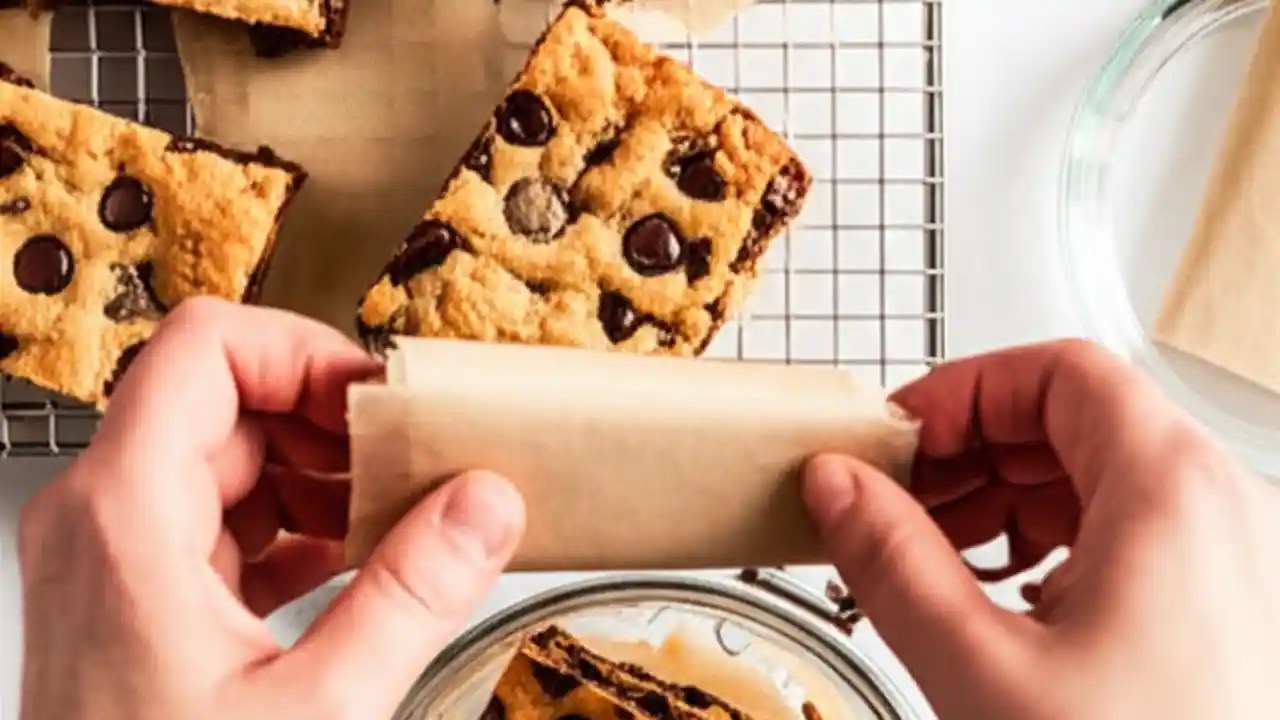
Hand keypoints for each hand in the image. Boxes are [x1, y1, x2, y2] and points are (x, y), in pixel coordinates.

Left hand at [18, 299, 526, 719]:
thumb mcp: (318, 709)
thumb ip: (413, 595)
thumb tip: (484, 504)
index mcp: (127, 515)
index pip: (206, 347)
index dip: (305, 351)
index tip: (380, 397)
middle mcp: (106, 516)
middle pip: (228, 397)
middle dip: (332, 422)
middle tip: (412, 461)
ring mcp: (118, 554)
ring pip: (231, 455)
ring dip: (322, 475)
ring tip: (396, 519)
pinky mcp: (141, 592)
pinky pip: (226, 517)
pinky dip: (297, 525)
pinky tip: (356, 564)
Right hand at [804, 341, 1279, 718]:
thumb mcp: (979, 672)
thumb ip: (891, 560)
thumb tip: (837, 486)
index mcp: (1172, 492)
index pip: (1057, 371)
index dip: (961, 391)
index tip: (894, 441)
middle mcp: (1221, 509)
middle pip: (1078, 418)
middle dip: (971, 452)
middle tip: (896, 503)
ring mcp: (1231, 559)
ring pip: (1101, 476)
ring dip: (1005, 500)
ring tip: (935, 559)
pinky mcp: (1223, 608)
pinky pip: (1128, 534)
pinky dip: (1051, 545)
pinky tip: (1002, 601)